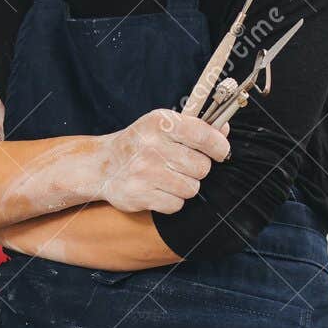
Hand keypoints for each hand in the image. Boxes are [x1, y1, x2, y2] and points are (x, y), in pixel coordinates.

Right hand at [94, 108, 230, 215]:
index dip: (219, 146)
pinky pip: (176, 205)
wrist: (102, 166)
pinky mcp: (139, 195)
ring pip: (191, 188)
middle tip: (183, 165)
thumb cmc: (140, 143)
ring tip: (168, 177)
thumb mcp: (162, 124)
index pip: (203, 135)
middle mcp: (151, 146)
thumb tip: (224, 129)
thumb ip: (195, 126)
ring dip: (185, 186)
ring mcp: (144, 172)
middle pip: (202, 167)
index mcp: (160, 122)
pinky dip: (172, 201)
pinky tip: (159, 190)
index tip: (220, 151)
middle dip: (197, 168)